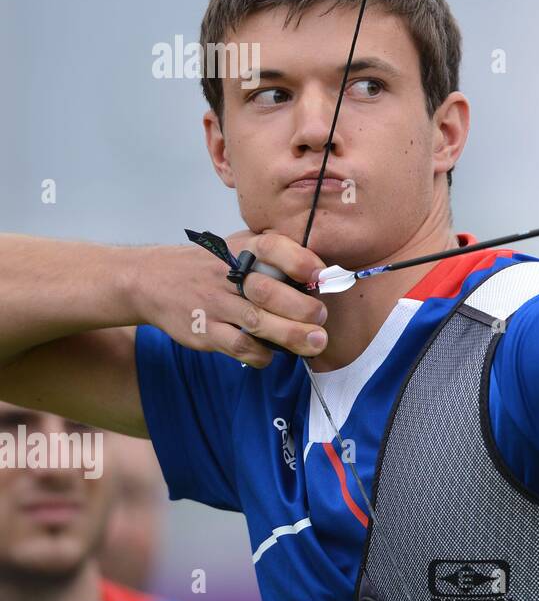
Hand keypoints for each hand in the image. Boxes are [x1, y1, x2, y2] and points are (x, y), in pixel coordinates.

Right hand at [130, 230, 327, 367]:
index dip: (301, 261)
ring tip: (315, 342)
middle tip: (321, 318)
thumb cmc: (212, 266)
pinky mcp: (203, 330)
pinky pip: (238, 346)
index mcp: (242, 248)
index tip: (321, 275)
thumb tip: (322, 279)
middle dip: (302, 308)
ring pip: (257, 322)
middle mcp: (228, 274)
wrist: (153, 280)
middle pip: (269, 291)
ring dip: (291, 335)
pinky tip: (272, 353)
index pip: (273, 247)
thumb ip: (276, 258)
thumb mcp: (239, 247)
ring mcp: (214, 303)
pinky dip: (261, 354)